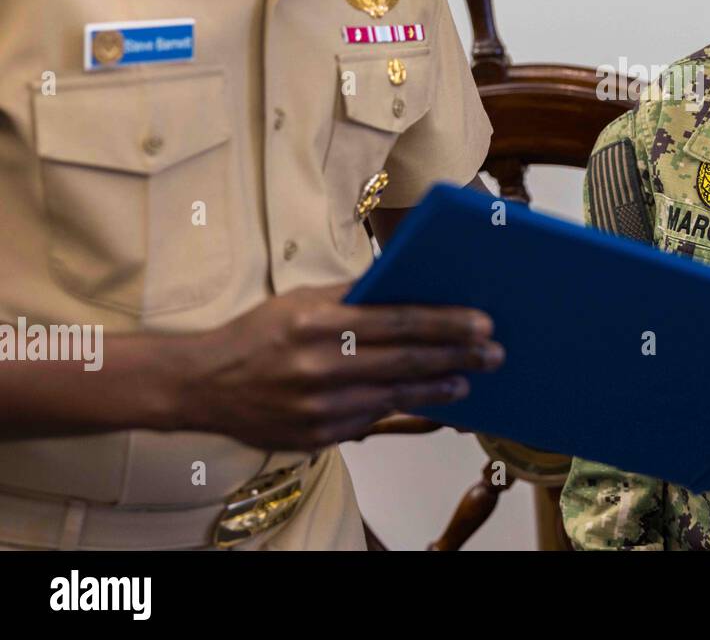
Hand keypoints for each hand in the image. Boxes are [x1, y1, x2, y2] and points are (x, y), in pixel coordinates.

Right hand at [179, 284, 503, 450]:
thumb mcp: (303, 300)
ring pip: (395, 396)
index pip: (398, 321)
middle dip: (457, 356)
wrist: (202, 384)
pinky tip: (430, 399)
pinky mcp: (316, 436)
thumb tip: (411, 286)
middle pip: (406, 361)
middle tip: (493, 351)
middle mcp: (320, 366)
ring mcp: (318, 407)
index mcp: (318, 322)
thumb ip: (355, 295)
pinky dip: (404, 408)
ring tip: (470, 378)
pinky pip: (372, 419)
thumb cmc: (259, 333)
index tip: (482, 322)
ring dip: (440, 388)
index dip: (445, 323)